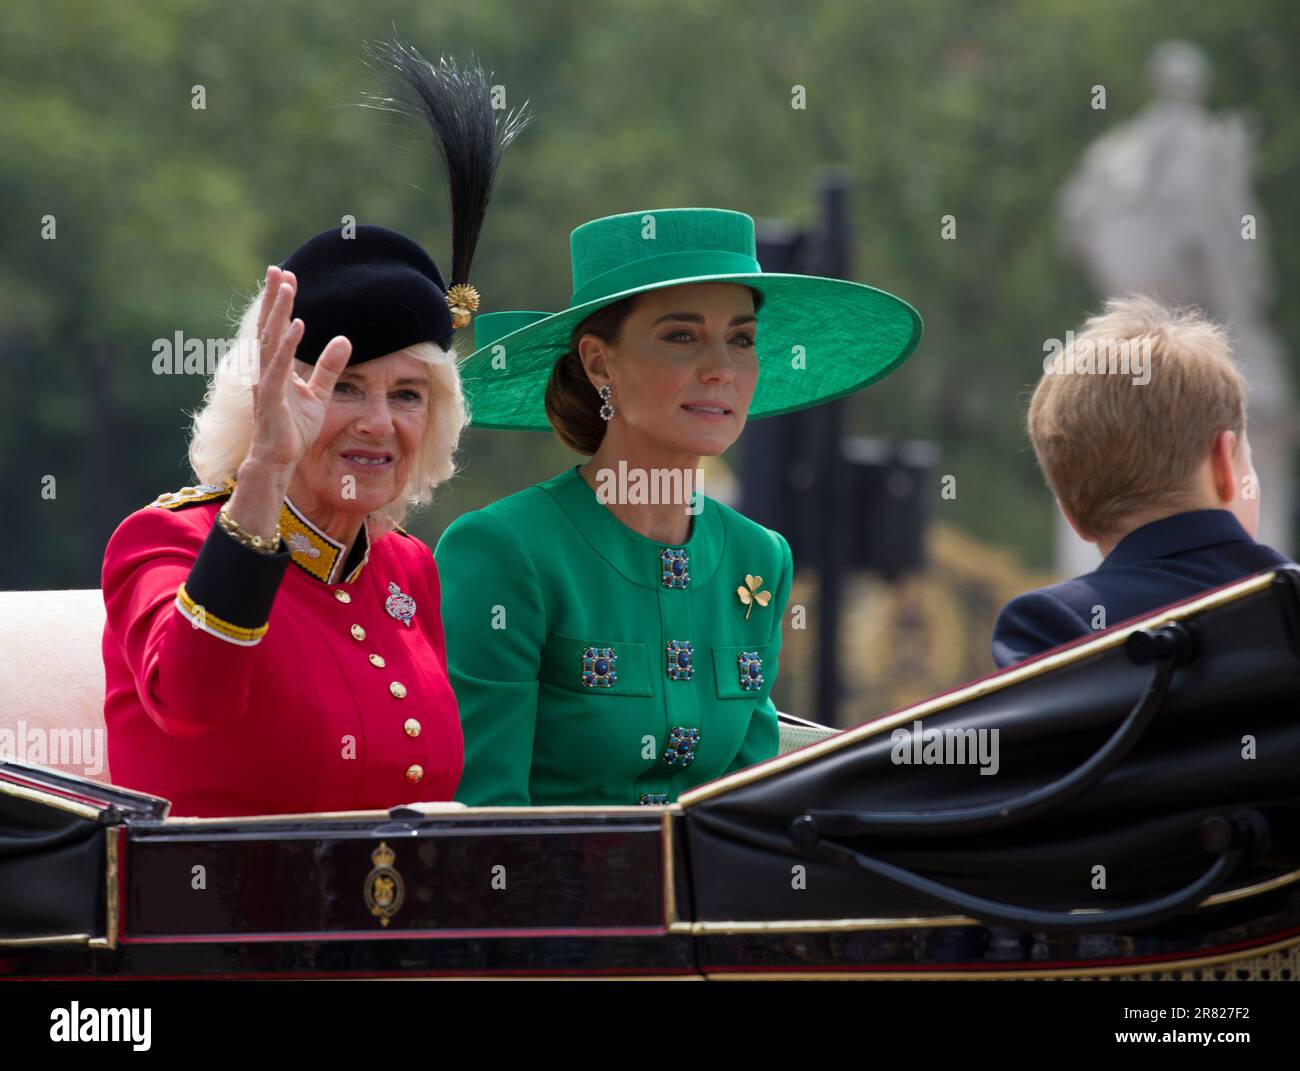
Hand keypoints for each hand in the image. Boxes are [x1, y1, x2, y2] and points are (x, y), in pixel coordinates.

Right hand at [245, 265, 352, 471]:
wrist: (281, 459)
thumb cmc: (294, 428)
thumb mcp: (319, 393)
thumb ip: (329, 367)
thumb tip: (343, 340)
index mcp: (277, 367)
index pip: (277, 328)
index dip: (281, 303)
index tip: (287, 277)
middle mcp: (267, 369)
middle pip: (270, 326)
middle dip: (274, 297)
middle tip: (277, 269)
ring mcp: (267, 382)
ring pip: (271, 340)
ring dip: (278, 312)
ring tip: (287, 287)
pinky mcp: (271, 397)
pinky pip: (279, 366)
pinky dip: (287, 345)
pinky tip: (296, 326)